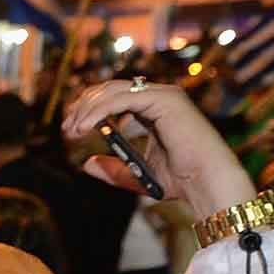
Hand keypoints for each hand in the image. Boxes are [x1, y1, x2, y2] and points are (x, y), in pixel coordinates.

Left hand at [59, 81, 252, 214]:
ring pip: (112, 91)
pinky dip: (99, 111)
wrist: (207, 183)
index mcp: (153, 108)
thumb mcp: (137, 174)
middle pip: (109, 89)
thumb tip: (86, 164)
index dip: (88, 109)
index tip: (71, 130)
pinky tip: (85, 127)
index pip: (113, 97)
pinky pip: (121, 99)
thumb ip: (113, 169)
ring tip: (73, 131)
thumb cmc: (181, 180)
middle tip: (67, 129)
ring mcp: (163, 95)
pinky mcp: (164, 100)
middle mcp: (158, 96)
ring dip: (87, 109)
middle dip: (83, 106)